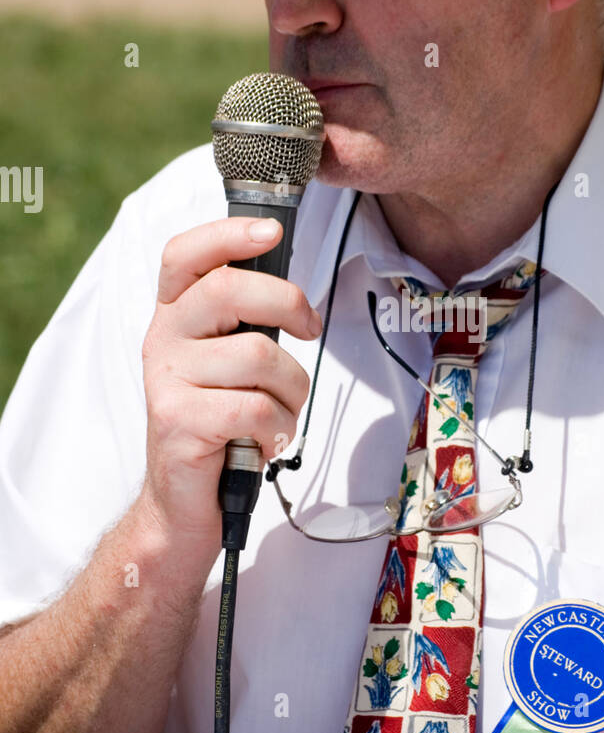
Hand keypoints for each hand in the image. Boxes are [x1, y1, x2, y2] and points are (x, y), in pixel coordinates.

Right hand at [137, 216, 321, 551]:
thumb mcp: (229, 365)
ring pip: (258, 356)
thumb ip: (248, 325)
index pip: (185, 256)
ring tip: (281, 412)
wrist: (182, 502)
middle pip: (230, 290)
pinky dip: (279, 427)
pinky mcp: (179, 422)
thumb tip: (295, 294)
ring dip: (292, 389)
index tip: (272, 230)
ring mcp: (168, 381)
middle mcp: (163, 341)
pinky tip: (267, 441)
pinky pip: (256, 408)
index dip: (227, 234)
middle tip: (310, 329)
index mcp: (175, 317)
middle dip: (288, 303)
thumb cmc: (219, 426)